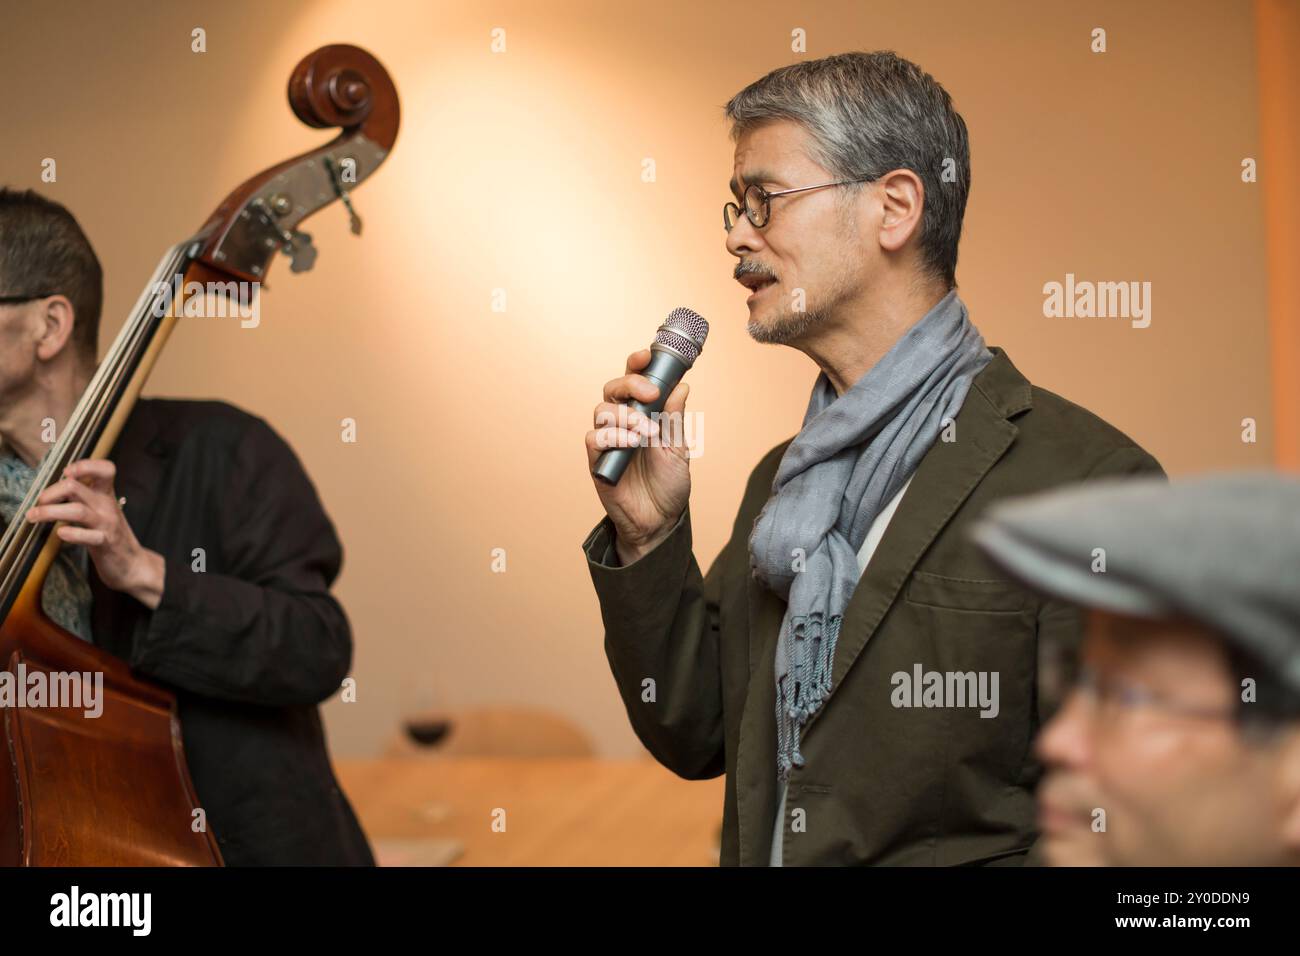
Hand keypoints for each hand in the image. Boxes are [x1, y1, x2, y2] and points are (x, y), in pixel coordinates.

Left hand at [25, 458, 164, 609]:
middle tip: (39, 502)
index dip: (85, 465)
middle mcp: (106, 506)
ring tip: (33, 517)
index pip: (105, 469)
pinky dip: (72, 534)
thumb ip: (83, 496)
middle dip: (50, 492)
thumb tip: (55, 485)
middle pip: (75, 487)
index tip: (66, 472)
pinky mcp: (105, 543)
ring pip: (76, 510)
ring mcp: (106, 524)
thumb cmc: (109, 534)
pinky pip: (88, 536)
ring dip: (49, 512)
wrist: (132, 563)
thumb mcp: (101, 510)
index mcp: (106, 494)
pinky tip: (61, 534)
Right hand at [585, 348, 691, 563]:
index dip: (636, 365)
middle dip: (630, 383)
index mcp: (642, 415)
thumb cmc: (668, 485)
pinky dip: (612, 435)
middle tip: (650, 394)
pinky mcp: (597, 460)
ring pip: (602, 410)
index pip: (633, 382)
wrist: (660, 521)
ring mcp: (608, 441)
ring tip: (647, 431)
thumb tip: (681, 386)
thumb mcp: (679, 449)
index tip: (646, 355)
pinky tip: (631, 443)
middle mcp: (622, 423)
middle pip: (612, 389)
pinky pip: (594, 438)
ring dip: (626, 415)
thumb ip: (675, 419)